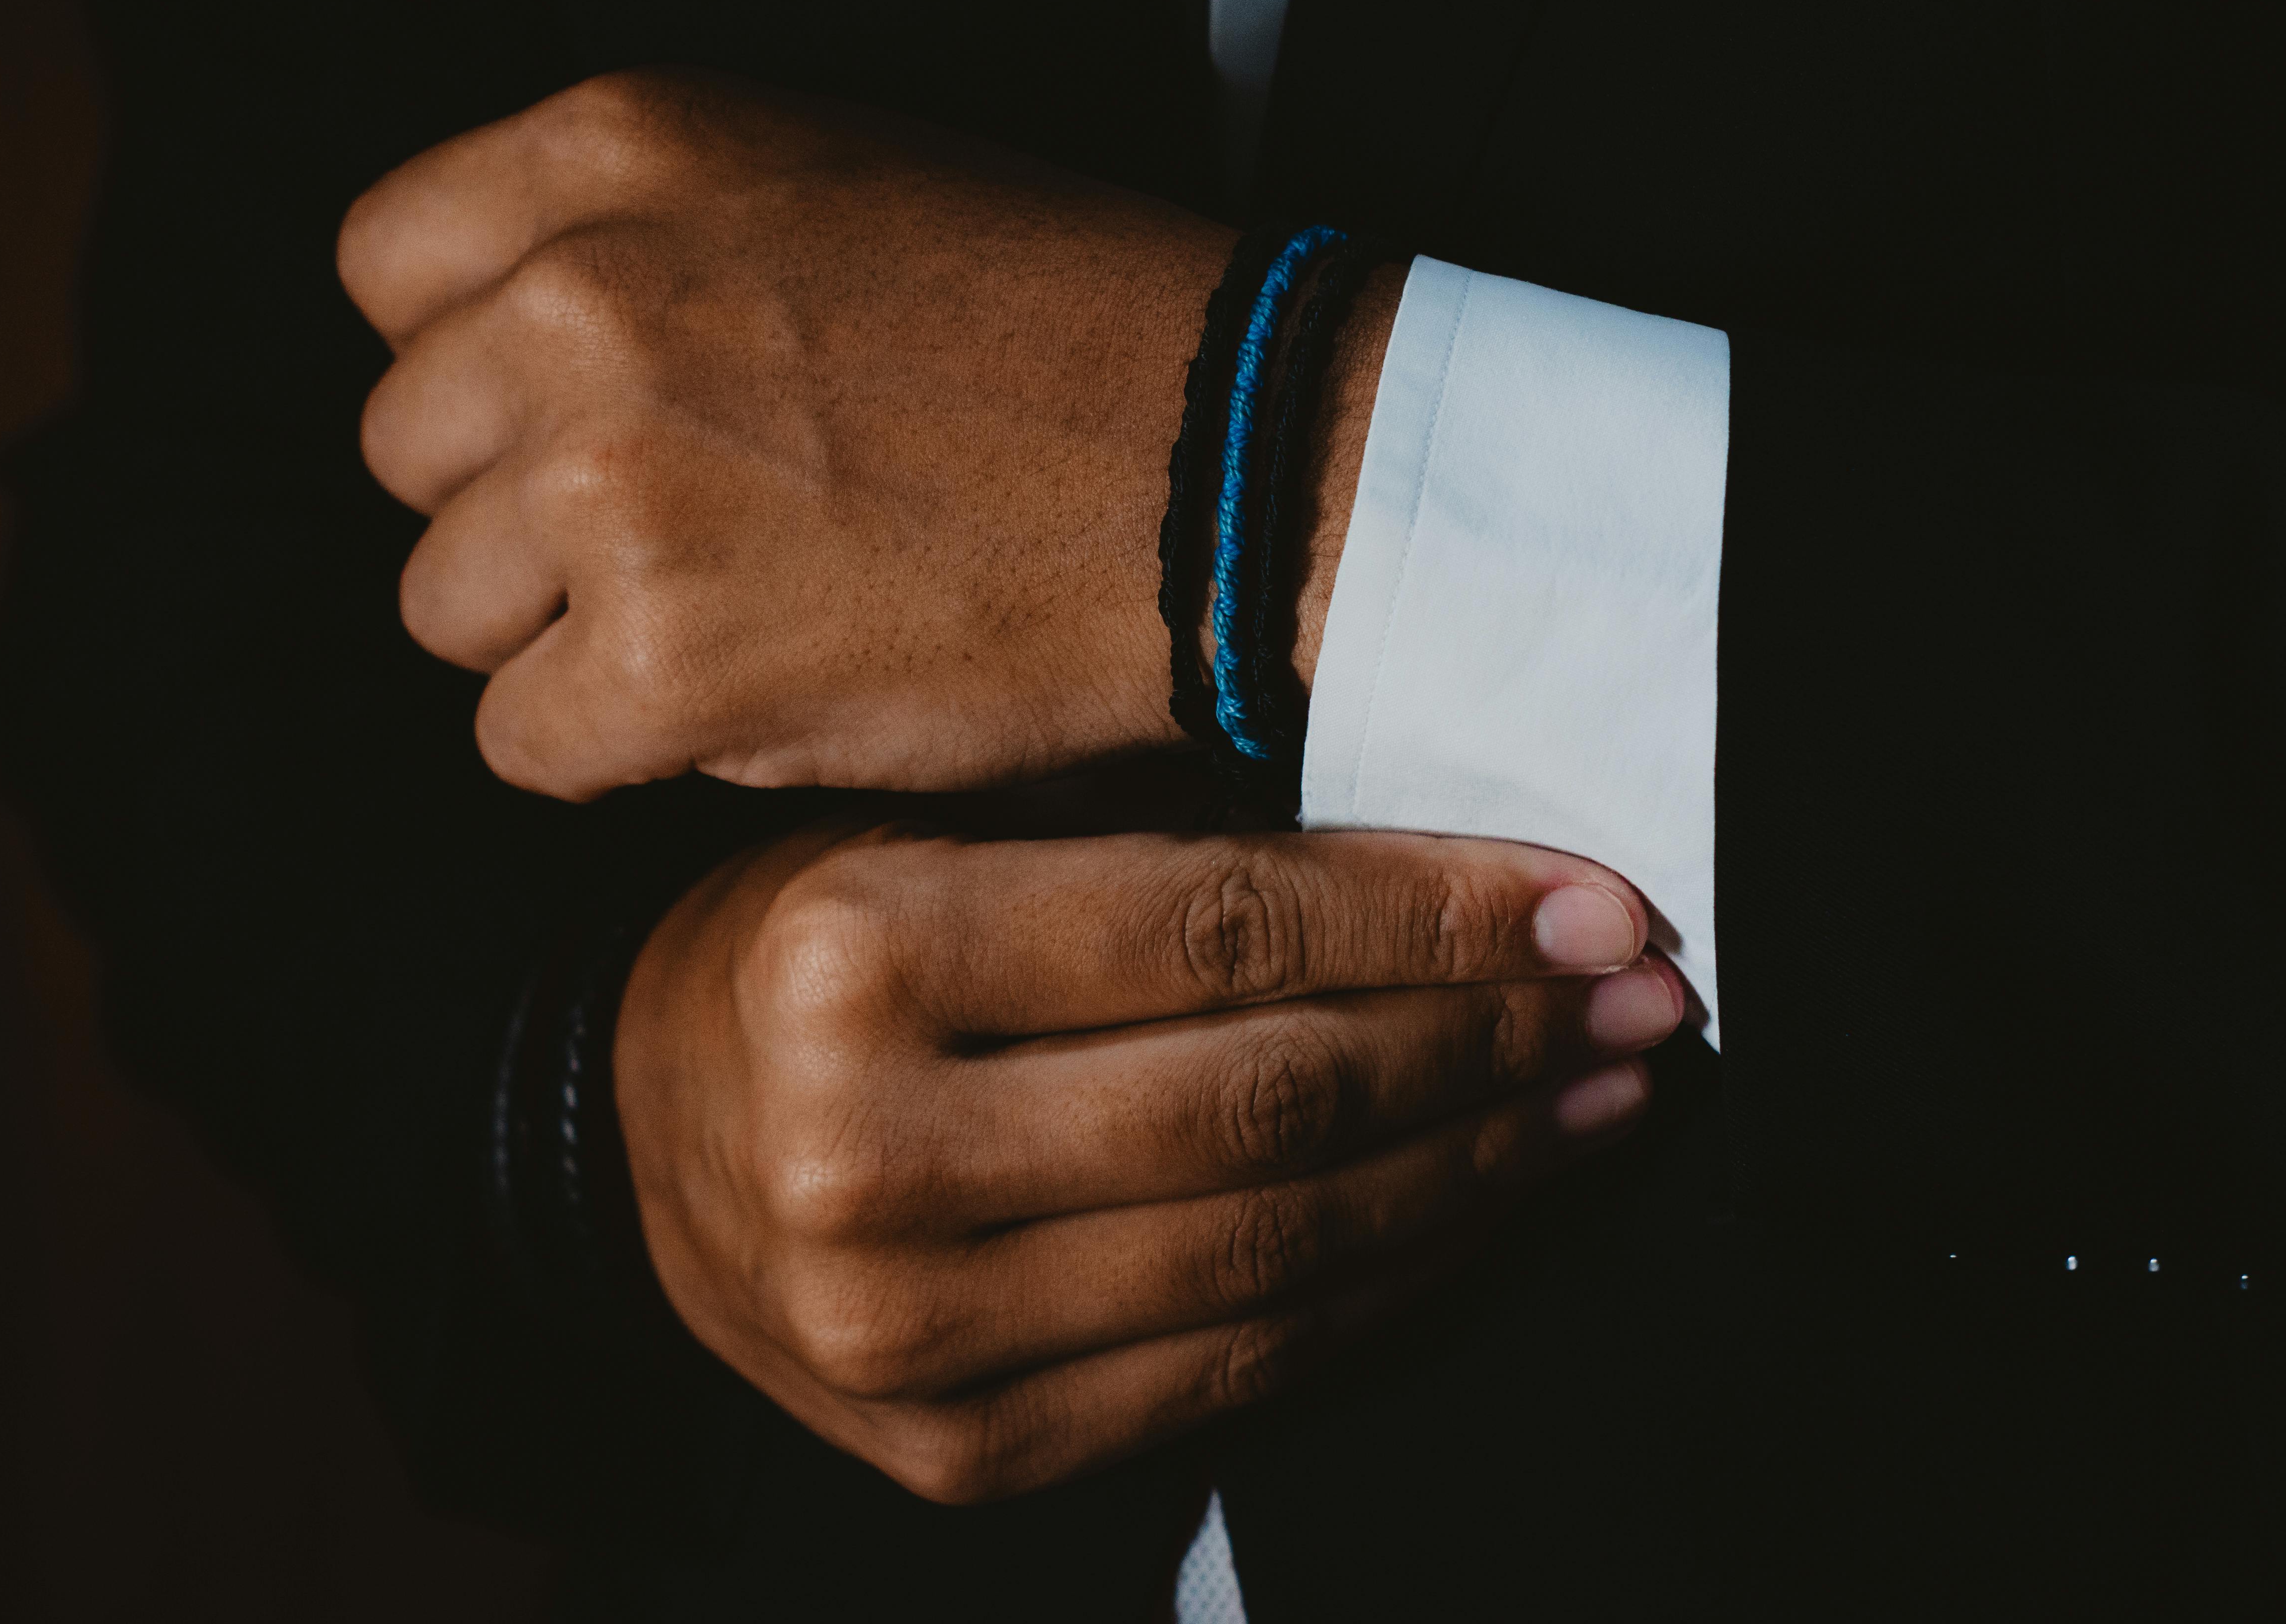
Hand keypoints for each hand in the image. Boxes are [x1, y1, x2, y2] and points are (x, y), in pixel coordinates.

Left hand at [340, 69, 1397, 798]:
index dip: (471, 360)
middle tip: (683, 537)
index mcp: (628, 148)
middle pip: (409, 449)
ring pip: (448, 608)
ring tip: (741, 615)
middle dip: (519, 511)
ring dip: (568, 636)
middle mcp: (583, 296)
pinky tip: (751, 702)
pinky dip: (617, 753)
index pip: (389, 264)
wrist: (1238, 472)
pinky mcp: (660, 658)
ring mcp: (609, 481)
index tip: (559, 415)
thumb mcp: (842, 180)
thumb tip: (505, 353)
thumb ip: (653, 233)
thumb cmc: (1075, 335)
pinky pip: (521, 745)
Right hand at [616, 820, 1686, 1503]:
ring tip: (1600, 1095)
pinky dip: (1387, 1285)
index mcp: (851, 952)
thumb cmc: (821, 947)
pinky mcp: (954, 1452)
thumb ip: (1163, 853)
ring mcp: (907, 1336)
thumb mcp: (944, 833)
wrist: (644, 1138)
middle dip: (1494, 1042)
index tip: (1593, 899)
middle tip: (1641, 993)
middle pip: (1270, 1099)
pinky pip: (1233, 1371)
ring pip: (1277, 1250)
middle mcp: (868, 1156)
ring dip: (1478, 1169)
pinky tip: (1486, 1209)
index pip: (1219, 932)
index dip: (1435, 917)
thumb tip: (1469, 883)